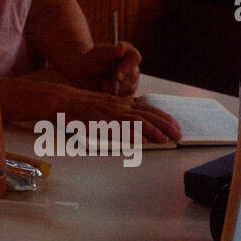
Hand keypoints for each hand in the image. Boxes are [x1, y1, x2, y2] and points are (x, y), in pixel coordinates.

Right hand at [51, 85, 182, 145]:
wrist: (61, 100)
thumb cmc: (81, 105)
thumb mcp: (105, 106)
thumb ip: (120, 114)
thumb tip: (136, 128)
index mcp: (120, 103)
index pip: (148, 109)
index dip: (164, 118)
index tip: (177, 126)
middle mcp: (118, 107)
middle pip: (146, 115)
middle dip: (165, 126)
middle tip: (179, 136)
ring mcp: (108, 113)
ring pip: (135, 122)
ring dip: (152, 131)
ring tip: (165, 140)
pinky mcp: (98, 121)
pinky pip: (116, 128)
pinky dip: (129, 134)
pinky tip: (140, 141)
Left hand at [62, 42, 140, 96]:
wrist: (83, 75)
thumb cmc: (89, 61)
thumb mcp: (96, 54)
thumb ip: (109, 50)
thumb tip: (122, 48)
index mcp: (126, 50)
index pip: (134, 57)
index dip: (127, 67)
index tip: (117, 77)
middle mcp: (131, 62)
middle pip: (133, 74)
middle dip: (118, 81)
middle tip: (103, 83)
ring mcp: (132, 75)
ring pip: (130, 85)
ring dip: (114, 88)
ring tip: (101, 84)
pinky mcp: (129, 87)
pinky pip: (127, 93)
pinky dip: (115, 93)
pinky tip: (105, 88)